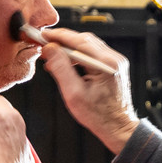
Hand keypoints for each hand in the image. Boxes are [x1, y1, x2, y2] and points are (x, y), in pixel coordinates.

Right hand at [38, 27, 139, 153]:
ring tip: (52, 56)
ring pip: (88, 45)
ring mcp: (116, 62)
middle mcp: (114, 59)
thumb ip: (61, 68)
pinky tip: (65, 63)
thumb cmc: (98, 116)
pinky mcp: (114, 66)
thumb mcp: (73, 94)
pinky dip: (78, 55)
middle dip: (63, 40)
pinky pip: (93, 53)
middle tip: (44, 43)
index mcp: (106, 64)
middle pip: (84, 40)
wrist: (118, 128)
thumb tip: (50, 49)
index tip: (43, 35)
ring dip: (69, 48)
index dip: (58, 36)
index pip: (79, 41)